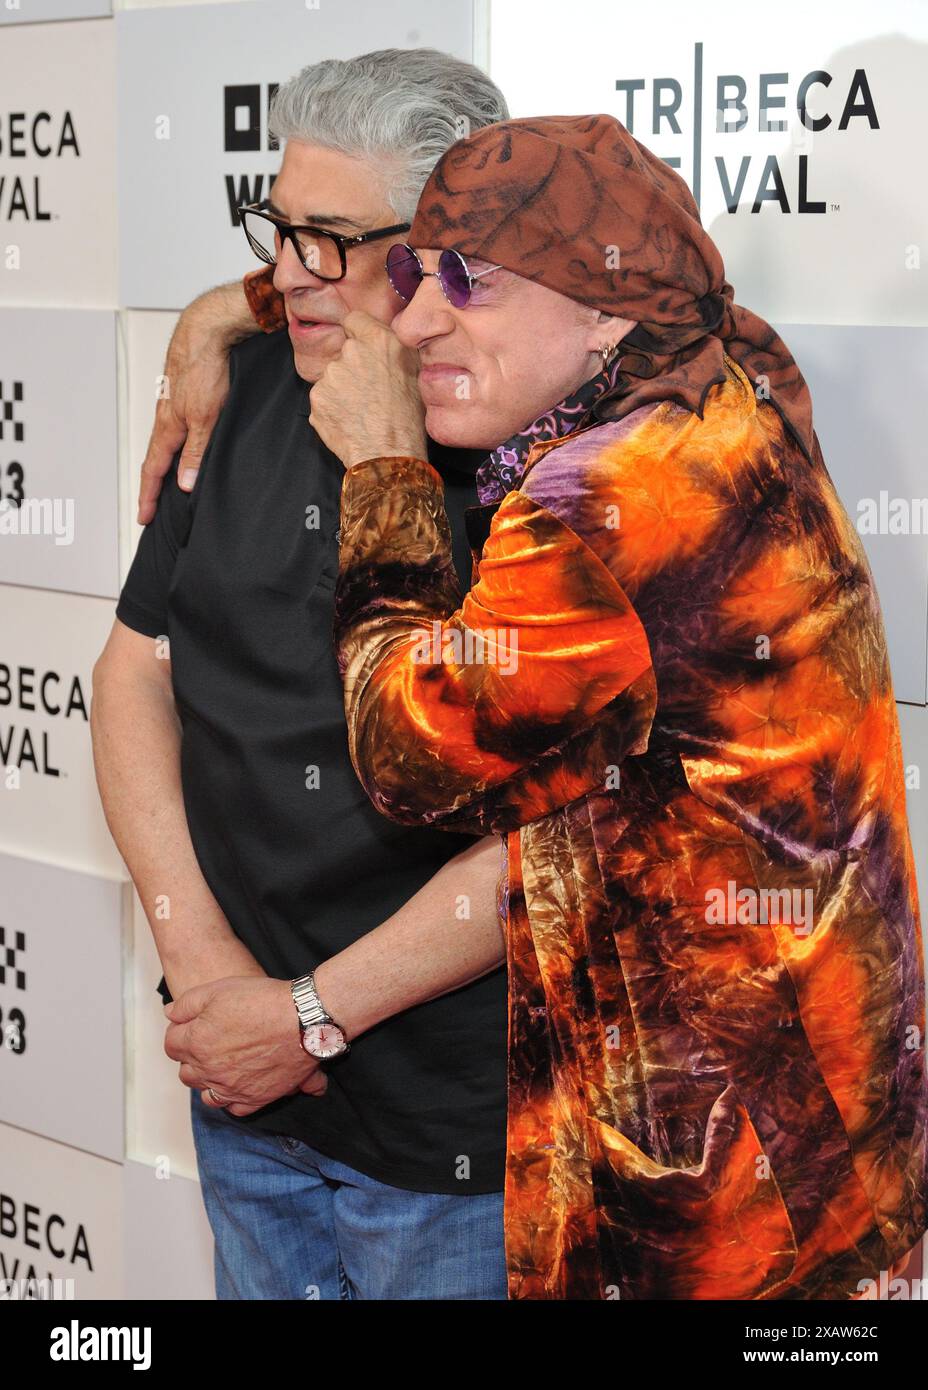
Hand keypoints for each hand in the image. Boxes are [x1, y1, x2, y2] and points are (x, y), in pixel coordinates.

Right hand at [137, 283, 255, 523]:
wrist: (210, 329)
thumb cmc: (206, 366)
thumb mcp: (206, 416)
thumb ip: (196, 450)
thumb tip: (184, 482)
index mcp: (168, 425)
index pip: (154, 469)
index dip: (149, 495)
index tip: (144, 517)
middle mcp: (169, 416)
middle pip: (159, 457)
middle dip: (155, 484)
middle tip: (152, 507)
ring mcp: (177, 403)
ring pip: (171, 441)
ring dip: (168, 464)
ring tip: (170, 484)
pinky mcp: (188, 392)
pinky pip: (182, 426)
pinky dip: (182, 443)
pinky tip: (190, 446)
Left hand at [163, 975, 326, 1116]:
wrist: (303, 1019)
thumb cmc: (263, 1001)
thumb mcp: (218, 989)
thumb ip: (187, 1004)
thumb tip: (170, 1014)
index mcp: (196, 1044)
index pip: (171, 1045)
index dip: (179, 1032)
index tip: (190, 1026)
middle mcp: (210, 1071)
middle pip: (186, 1073)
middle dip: (191, 1058)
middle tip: (208, 1042)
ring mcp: (233, 1088)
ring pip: (207, 1095)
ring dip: (209, 1081)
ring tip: (222, 1065)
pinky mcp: (256, 1098)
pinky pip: (235, 1109)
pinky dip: (233, 1099)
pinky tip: (240, 1084)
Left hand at [308, 309, 427, 468]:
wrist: (389, 456)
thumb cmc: (409, 419)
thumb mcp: (417, 373)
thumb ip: (397, 347)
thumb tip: (387, 336)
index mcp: (379, 341)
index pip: (354, 319)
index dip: (359, 333)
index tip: (364, 349)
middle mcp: (351, 352)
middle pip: (345, 351)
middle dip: (353, 367)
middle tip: (370, 392)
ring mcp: (330, 376)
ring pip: (333, 376)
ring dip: (342, 389)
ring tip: (362, 411)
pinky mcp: (316, 398)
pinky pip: (323, 398)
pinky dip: (333, 408)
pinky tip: (350, 421)